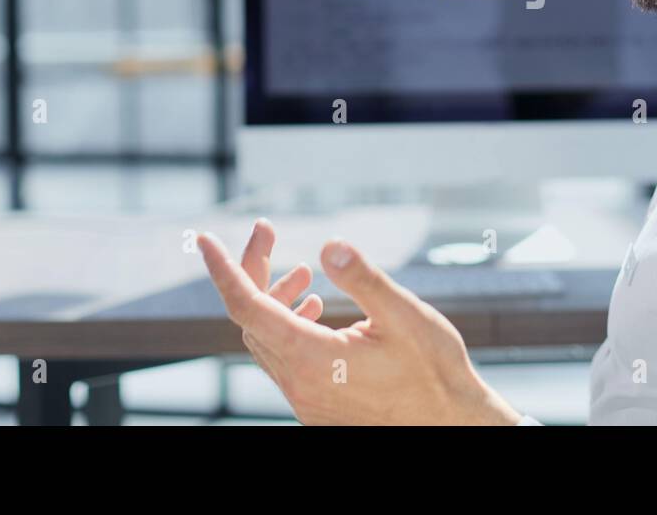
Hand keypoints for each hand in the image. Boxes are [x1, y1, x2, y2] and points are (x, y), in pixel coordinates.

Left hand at [198, 219, 521, 425]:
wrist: (452, 424)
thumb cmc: (435, 371)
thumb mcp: (405, 315)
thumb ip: (362, 279)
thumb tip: (327, 245)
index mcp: (312, 359)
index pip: (247, 308)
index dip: (224, 270)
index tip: (204, 241)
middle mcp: (299, 384)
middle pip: (252, 319)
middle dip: (253, 271)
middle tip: (268, 232)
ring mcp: (306, 399)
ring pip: (266, 341)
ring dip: (273, 300)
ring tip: (302, 273)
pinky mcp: (318, 405)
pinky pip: (284, 361)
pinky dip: (288, 327)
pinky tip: (316, 310)